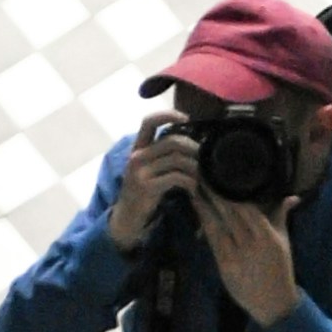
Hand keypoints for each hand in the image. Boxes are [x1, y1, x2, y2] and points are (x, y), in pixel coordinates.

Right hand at [106, 118, 199, 248]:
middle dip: (193, 147)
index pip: (149, 121)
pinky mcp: (147, 187)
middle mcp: (136, 157)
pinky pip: (176, 177)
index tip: (186, 118)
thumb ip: (162, 154)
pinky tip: (193, 188)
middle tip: (204, 157)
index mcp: (137, 148)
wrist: (126, 217)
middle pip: (172, 141)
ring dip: (195, 167)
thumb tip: (193, 142)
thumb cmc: (142, 191)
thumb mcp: (147, 168)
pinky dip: (190, 182)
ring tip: (201, 176)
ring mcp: (140, 172)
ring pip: (177, 159)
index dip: (167, 114)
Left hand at [198, 185, 299, 327]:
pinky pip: (212, 241)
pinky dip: (204, 224)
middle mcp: (251, 244)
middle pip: (229, 214)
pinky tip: (198, 212)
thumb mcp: (284, 241)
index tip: (221, 176)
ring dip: (204, 207)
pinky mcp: (224, 266)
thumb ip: (281, 216)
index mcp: (267, 236)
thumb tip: (291, 196)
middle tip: (202, 175)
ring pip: (216, 226)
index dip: (231, 192)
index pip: (246, 208)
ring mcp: (235, 256)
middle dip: (214, 194)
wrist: (273, 302)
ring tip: (194, 188)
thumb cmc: (280, 268)